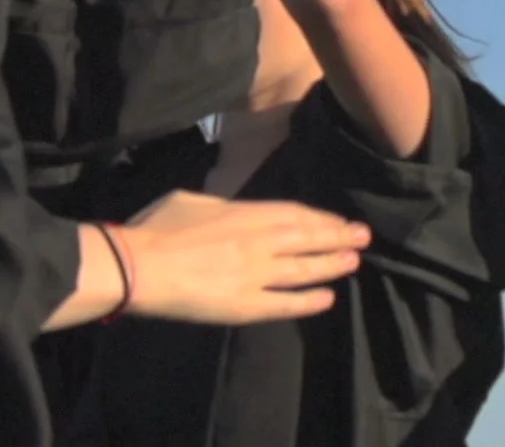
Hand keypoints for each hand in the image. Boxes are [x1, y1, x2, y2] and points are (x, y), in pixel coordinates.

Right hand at [118, 190, 370, 323]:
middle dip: (337, 236)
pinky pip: (286, 303)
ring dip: (331, 264)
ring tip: (354, 262)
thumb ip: (221, 205)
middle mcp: (258, 241)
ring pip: (304, 269)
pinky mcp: (246, 305)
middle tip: (363, 236)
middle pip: (307, 237)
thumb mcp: (191, 199)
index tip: (337, 220)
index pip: (293, 213)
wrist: (140, 265)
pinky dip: (308, 301)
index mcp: (244, 212)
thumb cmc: (157, 228)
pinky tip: (328, 298)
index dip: (318, 218)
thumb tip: (231, 209)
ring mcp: (255, 274)